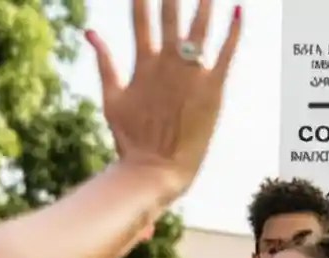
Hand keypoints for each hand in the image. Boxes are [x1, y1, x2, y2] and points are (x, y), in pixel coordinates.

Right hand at [85, 0, 242, 195]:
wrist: (156, 169)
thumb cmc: (132, 140)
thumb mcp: (111, 98)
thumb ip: (104, 62)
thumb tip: (89, 31)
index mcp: (144, 63)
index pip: (143, 17)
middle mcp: (168, 63)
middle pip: (172, 14)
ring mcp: (191, 75)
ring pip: (199, 27)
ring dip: (204, 2)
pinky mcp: (213, 89)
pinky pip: (226, 53)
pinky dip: (234, 31)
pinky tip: (240, 10)